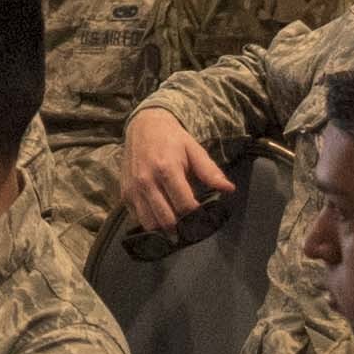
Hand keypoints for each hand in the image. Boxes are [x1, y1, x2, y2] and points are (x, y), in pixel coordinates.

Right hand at [117, 109, 233, 237]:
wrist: (144, 125)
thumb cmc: (172, 139)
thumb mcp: (194, 150)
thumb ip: (210, 172)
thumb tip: (229, 189)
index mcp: (167, 169)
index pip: (184, 205)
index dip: (196, 215)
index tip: (202, 215)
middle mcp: (147, 181)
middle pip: (167, 219)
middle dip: (182, 226)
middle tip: (191, 225)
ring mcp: (133, 189)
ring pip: (150, 224)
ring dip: (165, 228)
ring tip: (177, 224)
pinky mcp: (125, 193)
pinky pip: (137, 218)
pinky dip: (150, 221)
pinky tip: (160, 214)